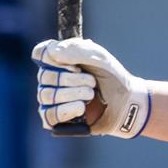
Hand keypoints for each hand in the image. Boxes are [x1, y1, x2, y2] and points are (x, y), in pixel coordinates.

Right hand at [33, 37, 149, 137]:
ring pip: (47, 96)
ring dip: (74, 94)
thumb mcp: (99, 57)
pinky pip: (49, 115)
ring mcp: (51, 99)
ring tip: (91, 95)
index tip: (75, 64)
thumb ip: (76, 49)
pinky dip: (68, 110)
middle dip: (72, 79)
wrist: (126, 102)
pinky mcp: (56, 119)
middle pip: (45, 76)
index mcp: (59, 60)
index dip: (55, 58)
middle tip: (92, 82)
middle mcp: (51, 79)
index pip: (40, 54)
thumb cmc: (112, 77)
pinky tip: (82, 108)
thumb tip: (51, 51)